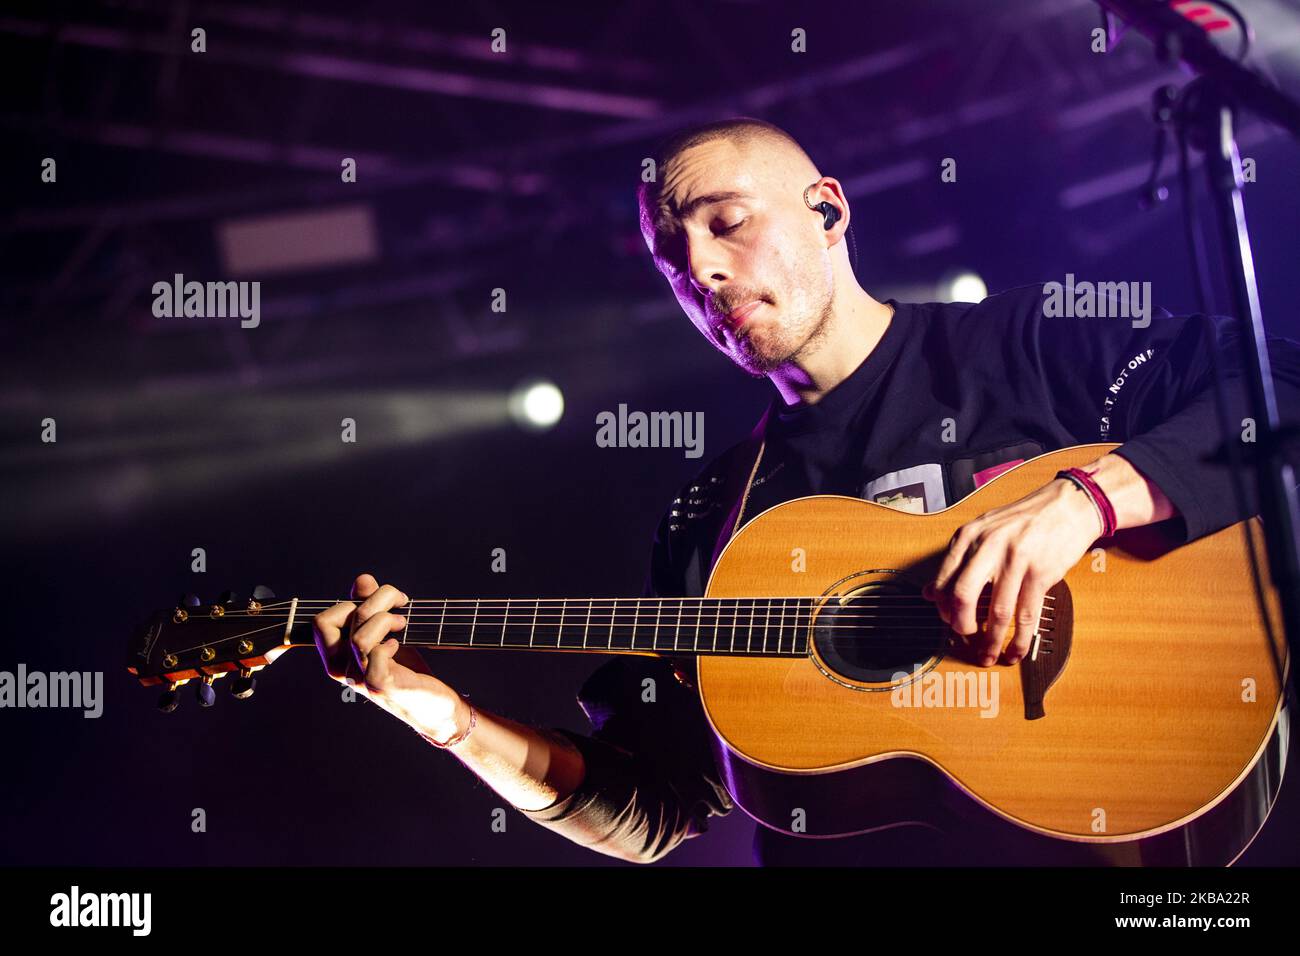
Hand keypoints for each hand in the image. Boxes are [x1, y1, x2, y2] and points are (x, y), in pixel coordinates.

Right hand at [313, 573, 465, 739]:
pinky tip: (400, 645)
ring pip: (357, 634)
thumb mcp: (388, 633)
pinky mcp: (378, 685)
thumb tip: (362, 581)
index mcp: (338, 656)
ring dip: (385, 618)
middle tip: (400, 603)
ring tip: (403, 622)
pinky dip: (390, 641)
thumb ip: (371, 606)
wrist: (434, 706)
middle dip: (373, 600)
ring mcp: (358, 678)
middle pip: (334, 620)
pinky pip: (374, 653)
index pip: (321, 621)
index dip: (350, 602)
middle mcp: (341, 669)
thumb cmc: (408, 670)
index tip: (382, 601)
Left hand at [921, 479, 1101, 666]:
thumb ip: (957, 561)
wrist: (1069, 505)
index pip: (944, 580)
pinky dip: (1019, 640)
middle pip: (963, 596)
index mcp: (969, 536)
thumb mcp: (983, 530)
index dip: (943, 608)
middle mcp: (988, 547)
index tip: (948, 621)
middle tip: (965, 638)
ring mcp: (1016, 560)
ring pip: (997, 612)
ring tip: (987, 655)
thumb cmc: (1025, 519)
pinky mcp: (1041, 574)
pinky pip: (1026, 616)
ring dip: (991, 641)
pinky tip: (1015, 651)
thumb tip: (928, 594)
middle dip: (961, 625)